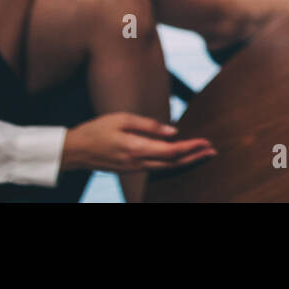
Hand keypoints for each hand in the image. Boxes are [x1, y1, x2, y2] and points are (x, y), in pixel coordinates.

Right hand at [61, 113, 214, 172]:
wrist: (74, 151)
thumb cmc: (98, 129)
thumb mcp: (123, 118)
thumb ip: (149, 125)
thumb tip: (174, 131)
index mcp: (136, 148)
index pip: (171, 151)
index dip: (191, 147)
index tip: (206, 141)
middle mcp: (137, 163)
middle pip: (173, 163)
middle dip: (195, 157)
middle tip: (214, 151)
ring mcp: (134, 169)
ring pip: (166, 169)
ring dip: (187, 162)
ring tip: (204, 155)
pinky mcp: (131, 170)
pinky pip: (157, 169)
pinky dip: (173, 165)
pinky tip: (182, 159)